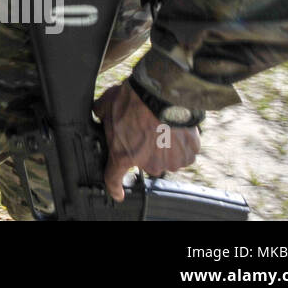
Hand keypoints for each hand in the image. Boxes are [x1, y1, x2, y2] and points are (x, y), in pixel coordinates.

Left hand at [93, 81, 200, 201]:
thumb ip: (101, 116)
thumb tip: (98, 113)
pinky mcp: (189, 154)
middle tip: (145, 129)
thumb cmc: (131, 99)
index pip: (113, 179)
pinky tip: (175, 127)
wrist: (161, 93)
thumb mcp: (104, 106)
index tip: (118, 194)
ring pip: (167, 158)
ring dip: (165, 146)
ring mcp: (171, 161)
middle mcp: (148, 165)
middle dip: (145, 149)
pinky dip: (181, 142)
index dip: (115, 188)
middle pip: (146, 162)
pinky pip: (185, 152)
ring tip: (161, 125)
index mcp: (123, 155)